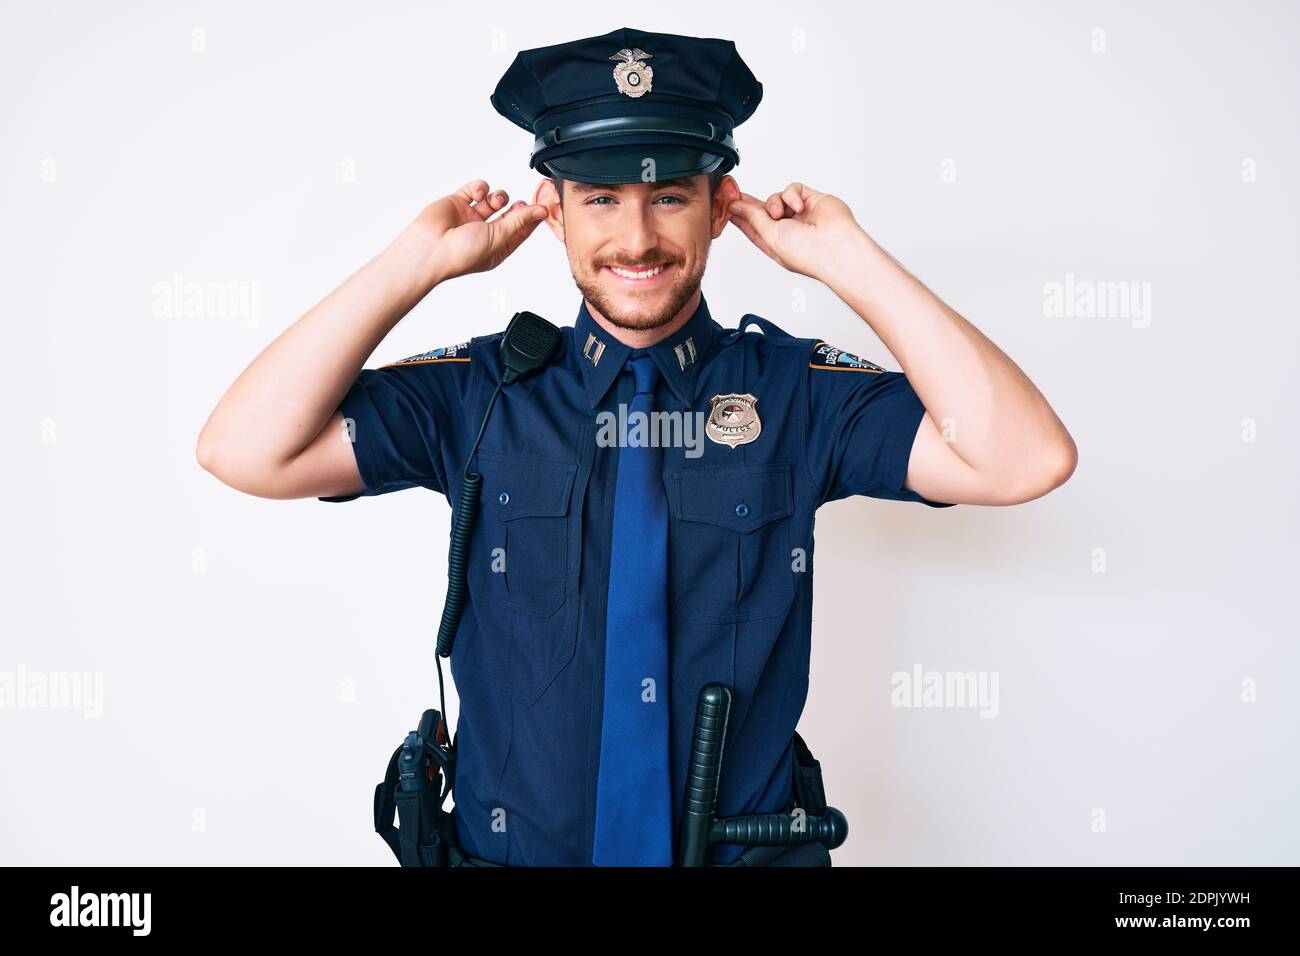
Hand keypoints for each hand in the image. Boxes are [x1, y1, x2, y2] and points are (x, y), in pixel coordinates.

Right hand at [416, 179, 547, 282]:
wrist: (429, 248)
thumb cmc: (460, 254)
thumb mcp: (498, 238)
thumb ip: (520, 221)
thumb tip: (540, 211)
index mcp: (497, 248)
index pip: (520, 231)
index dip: (532, 219)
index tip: (543, 206)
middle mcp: (484, 233)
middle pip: (509, 214)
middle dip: (517, 207)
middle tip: (521, 203)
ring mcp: (471, 218)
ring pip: (493, 199)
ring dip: (498, 196)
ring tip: (495, 201)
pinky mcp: (458, 203)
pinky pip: (475, 189)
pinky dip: (480, 188)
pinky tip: (478, 195)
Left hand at [726, 182, 861, 279]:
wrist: (836, 245)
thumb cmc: (807, 252)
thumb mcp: (770, 236)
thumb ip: (752, 218)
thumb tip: (735, 205)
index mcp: (775, 242)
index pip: (752, 226)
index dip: (738, 215)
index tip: (724, 204)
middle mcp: (787, 228)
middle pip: (761, 210)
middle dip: (749, 203)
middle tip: (732, 191)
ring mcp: (799, 214)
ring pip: (776, 197)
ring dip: (775, 203)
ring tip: (782, 213)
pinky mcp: (810, 199)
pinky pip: (792, 189)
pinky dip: (792, 196)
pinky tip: (799, 206)